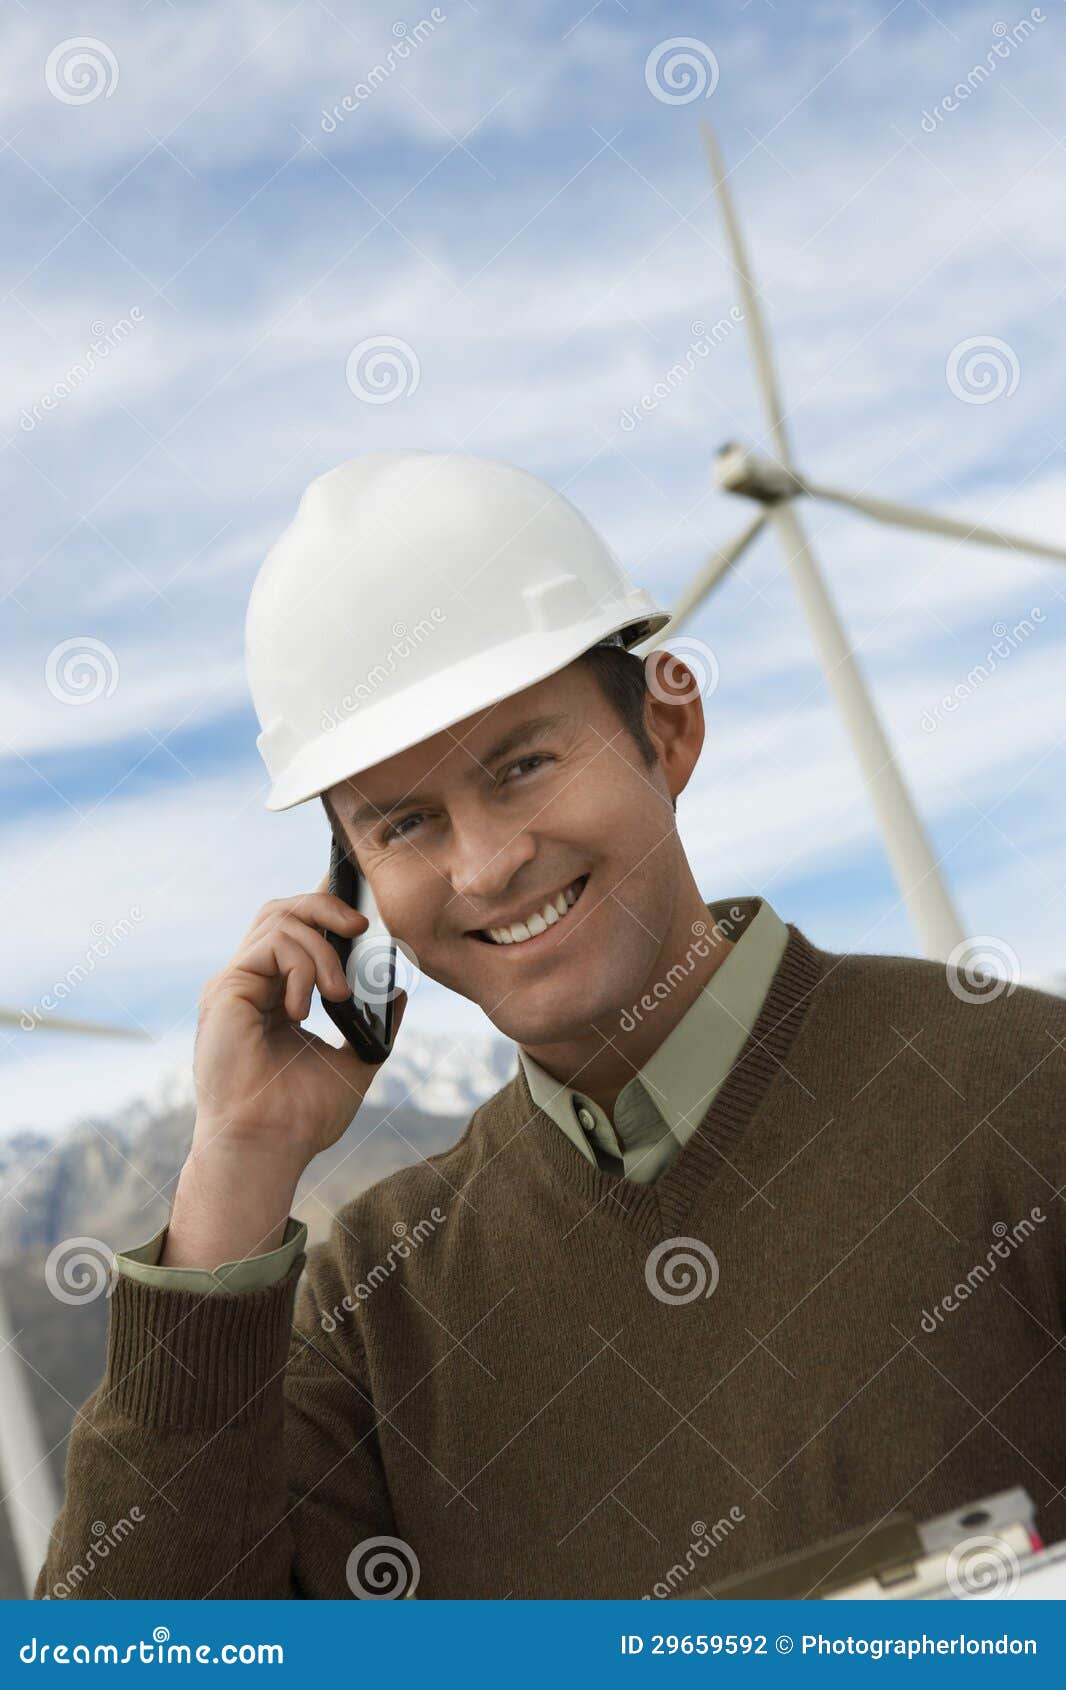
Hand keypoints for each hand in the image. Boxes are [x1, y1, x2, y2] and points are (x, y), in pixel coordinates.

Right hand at [190, 876, 406, 1173]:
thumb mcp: (354, 1060)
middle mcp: (251, 984)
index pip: (296, 931)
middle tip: (362, 927)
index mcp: (274, 995)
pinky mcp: (226, 990)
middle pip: (282, 910)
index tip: (366, 914)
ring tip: (339, 993)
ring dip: (322, 947)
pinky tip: (307, 1007)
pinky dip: (302, 965)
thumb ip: (373, 1023)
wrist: (269, 1147)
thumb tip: (396, 990)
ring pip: (279, 919)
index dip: (326, 911)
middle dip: (326, 907)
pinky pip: (272, 946)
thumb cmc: (301, 1117)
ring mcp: (235, 985)